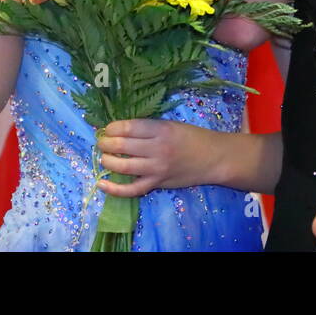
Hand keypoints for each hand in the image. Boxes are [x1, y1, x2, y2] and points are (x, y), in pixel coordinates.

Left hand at [96, 119, 222, 196]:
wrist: (214, 158)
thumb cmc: (193, 138)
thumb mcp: (172, 125)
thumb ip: (148, 129)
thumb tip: (120, 131)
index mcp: (161, 129)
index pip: (128, 127)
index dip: (112, 128)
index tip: (107, 129)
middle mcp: (158, 148)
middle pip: (122, 146)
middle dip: (106, 144)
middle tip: (102, 143)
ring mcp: (157, 168)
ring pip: (123, 166)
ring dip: (107, 162)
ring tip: (103, 158)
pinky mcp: (157, 184)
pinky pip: (132, 189)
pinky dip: (114, 189)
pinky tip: (102, 184)